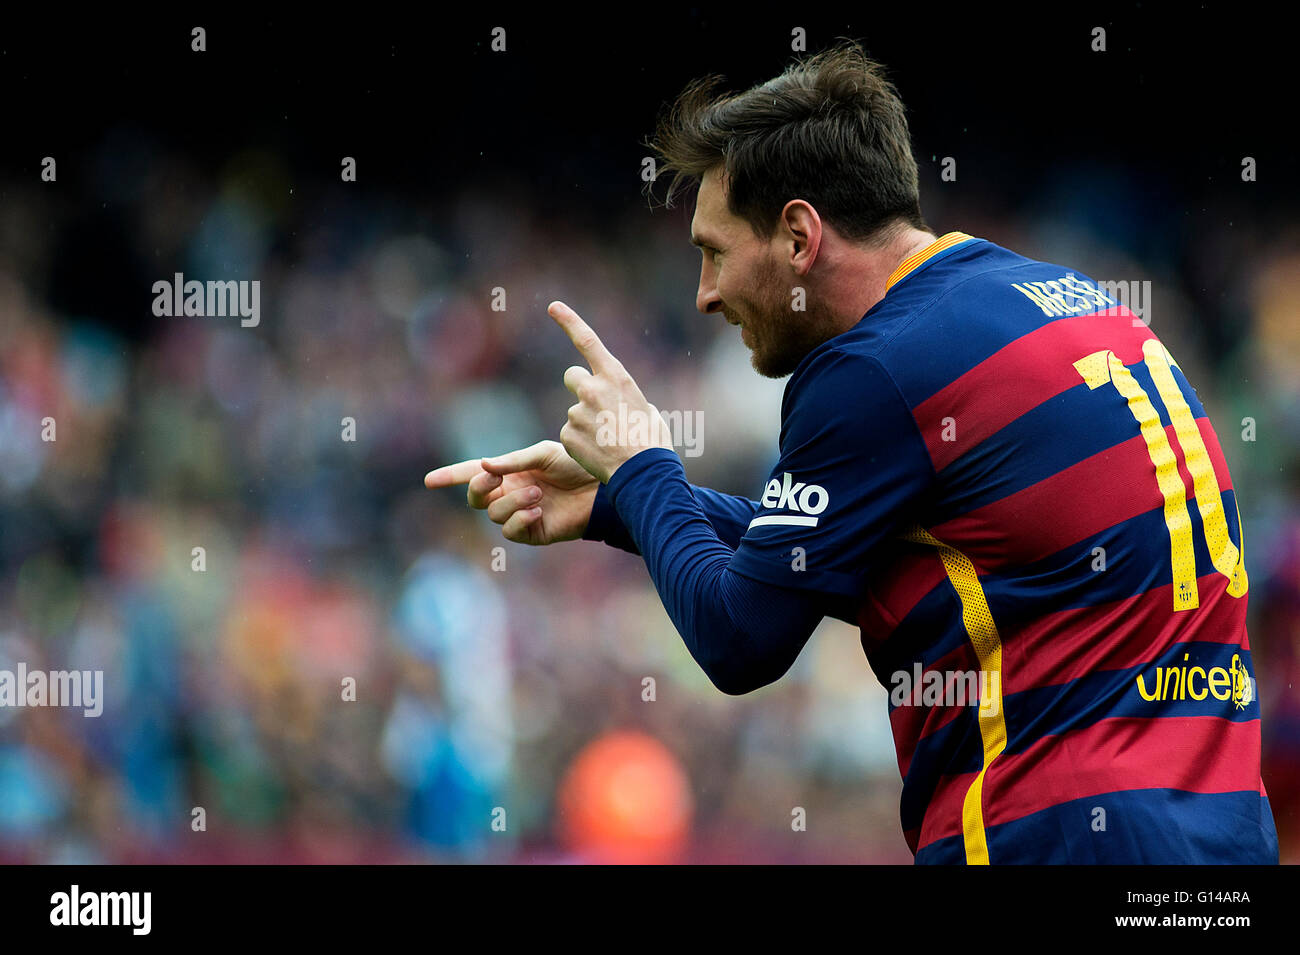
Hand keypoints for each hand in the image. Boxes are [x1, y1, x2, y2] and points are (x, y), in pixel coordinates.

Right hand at [423, 439, 598, 544]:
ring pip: (494, 514)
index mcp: (509, 473)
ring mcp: (519, 514)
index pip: (472, 474)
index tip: (429, 480)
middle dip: (479, 488)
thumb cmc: (575, 467)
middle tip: (495, 479)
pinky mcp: (531, 533)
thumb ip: (513, 461)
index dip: (450, 476)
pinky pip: (510, 530)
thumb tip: (484, 466)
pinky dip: (520, 519)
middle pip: (476, 498)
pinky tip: (538, 511)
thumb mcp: (543, 455)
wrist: (599, 490)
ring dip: (511, 501)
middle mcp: (509, 494)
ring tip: (538, 493)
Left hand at [550, 300, 673, 483]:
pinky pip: (569, 434)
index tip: (553, 307)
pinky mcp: (567, 435)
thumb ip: (627, 397)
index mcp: (615, 376)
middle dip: (581, 388)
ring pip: (574, 411)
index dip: (568, 320)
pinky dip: (580, 443)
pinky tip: (598, 453)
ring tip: (608, 440)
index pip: (587, 340)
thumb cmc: (653, 441)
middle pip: (572, 376)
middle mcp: (592, 388)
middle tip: (599, 410)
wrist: (644, 473)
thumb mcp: (648, 409)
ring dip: (586, 422)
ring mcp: (577, 412)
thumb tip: (623, 403)